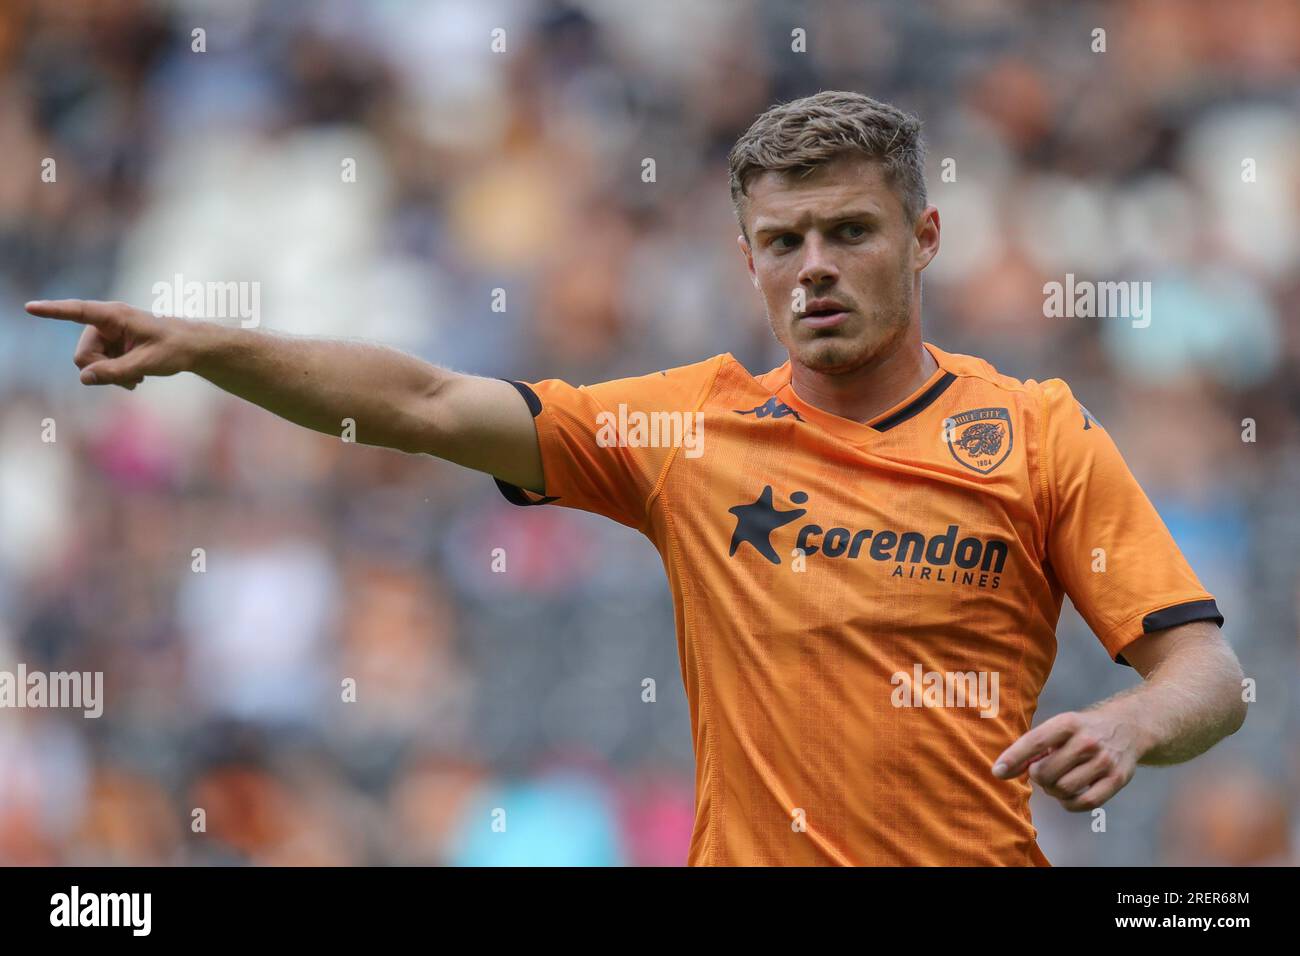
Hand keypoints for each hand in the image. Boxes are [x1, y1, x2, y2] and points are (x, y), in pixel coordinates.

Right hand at [26, 299, 196, 389]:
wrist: (193, 348)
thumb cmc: (175, 348)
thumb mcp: (147, 364)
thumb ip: (115, 371)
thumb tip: (84, 378)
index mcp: (115, 315)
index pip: (78, 311)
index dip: (53, 311)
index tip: (30, 308)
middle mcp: (106, 322)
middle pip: (82, 354)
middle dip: (100, 370)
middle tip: (130, 380)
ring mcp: (107, 335)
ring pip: (89, 364)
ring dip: (109, 375)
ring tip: (136, 379)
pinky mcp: (111, 346)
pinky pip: (98, 367)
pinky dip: (113, 375)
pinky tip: (134, 379)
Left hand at [991, 708, 1142, 810]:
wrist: (1128, 727)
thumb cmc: (1082, 730)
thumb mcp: (1058, 728)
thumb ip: (1032, 747)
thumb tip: (1002, 771)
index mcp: (1068, 723)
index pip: (1035, 742)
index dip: (1013, 758)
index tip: (997, 771)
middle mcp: (1087, 741)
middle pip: (1046, 772)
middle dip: (1037, 776)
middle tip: (1043, 772)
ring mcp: (1104, 761)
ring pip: (1063, 789)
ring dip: (1053, 791)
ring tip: (1057, 781)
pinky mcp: (1117, 780)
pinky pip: (1085, 803)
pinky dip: (1070, 803)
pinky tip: (1068, 796)